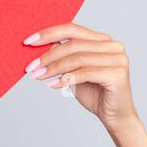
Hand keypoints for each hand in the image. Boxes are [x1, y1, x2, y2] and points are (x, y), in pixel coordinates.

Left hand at [23, 22, 137, 129]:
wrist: (115, 117)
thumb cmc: (95, 94)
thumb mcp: (74, 73)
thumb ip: (64, 58)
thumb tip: (46, 46)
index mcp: (102, 41)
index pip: (73, 30)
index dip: (49, 33)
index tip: (28, 41)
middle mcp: (113, 46)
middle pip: (74, 44)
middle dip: (48, 55)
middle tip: (31, 67)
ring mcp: (118, 58)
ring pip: (78, 58)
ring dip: (54, 67)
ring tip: (38, 76)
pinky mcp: (118, 73)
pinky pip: (86, 72)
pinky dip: (68, 78)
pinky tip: (54, 85)